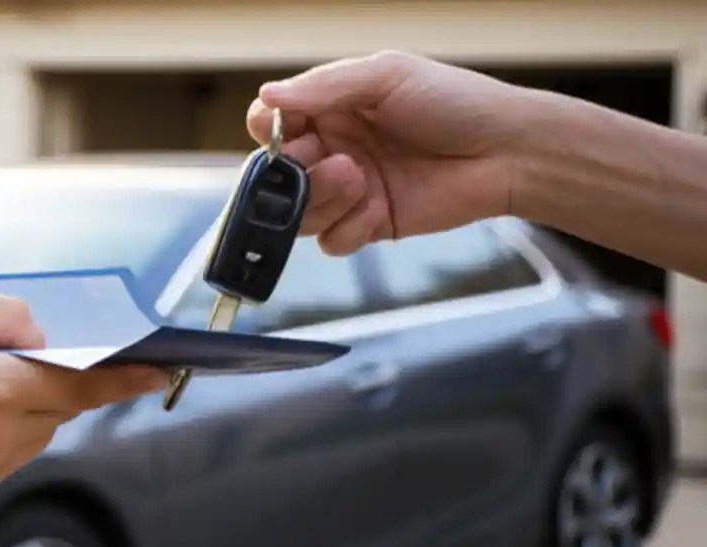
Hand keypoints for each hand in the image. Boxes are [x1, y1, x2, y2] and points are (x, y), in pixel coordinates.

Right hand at [0, 292, 167, 497]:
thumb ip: (12, 317)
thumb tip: (47, 340)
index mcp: (1, 392)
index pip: (83, 385)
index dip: (127, 378)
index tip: (165, 371)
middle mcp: (2, 438)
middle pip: (61, 408)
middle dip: (58, 382)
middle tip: (30, 358)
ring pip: (38, 433)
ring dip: (30, 407)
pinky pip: (11, 452)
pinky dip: (5, 429)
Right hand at [247, 51, 529, 254]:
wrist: (508, 151)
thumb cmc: (456, 102)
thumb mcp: (387, 75)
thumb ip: (325, 86)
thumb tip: (267, 95)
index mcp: (331, 109)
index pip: (271, 123)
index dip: (270, 131)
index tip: (288, 133)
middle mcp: (333, 149)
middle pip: (275, 175)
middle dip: (294, 173)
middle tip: (333, 163)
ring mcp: (348, 191)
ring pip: (297, 213)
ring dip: (320, 200)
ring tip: (359, 180)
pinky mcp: (369, 225)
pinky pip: (332, 240)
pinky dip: (347, 228)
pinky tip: (378, 209)